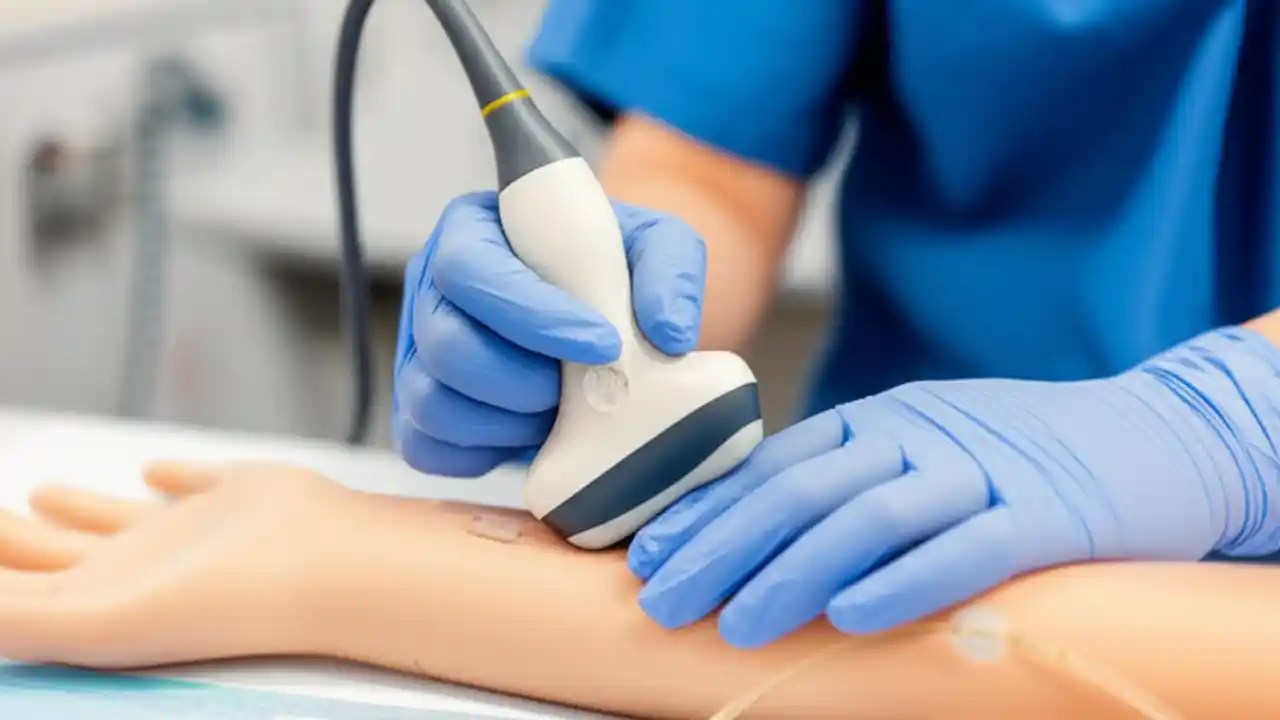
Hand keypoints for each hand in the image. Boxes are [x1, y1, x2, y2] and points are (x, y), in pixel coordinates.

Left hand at [0, 462, 350, 666]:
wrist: (326, 567)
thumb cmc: (223, 601)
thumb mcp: (91, 619)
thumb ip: (13, 616)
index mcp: (98, 600)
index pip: (14, 584)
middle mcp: (138, 572)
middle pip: (52, 553)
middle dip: (7, 536)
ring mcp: (189, 536)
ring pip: (114, 520)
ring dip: (72, 507)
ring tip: (37, 492)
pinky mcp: (237, 498)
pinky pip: (191, 481)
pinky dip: (170, 474)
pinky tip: (153, 469)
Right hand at [392, 192, 706, 476]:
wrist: (601, 322)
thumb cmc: (615, 273)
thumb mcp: (656, 248)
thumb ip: (670, 271)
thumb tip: (668, 333)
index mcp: (473, 232)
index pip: (472, 270)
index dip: (532, 316)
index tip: (602, 345)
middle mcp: (431, 290)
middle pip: (446, 343)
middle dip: (522, 381)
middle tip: (581, 391)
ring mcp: (417, 355)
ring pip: (431, 402)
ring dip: (506, 423)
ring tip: (558, 414)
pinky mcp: (418, 414)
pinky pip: (427, 449)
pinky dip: (483, 454)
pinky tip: (530, 440)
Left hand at [628, 328, 1279, 646]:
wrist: (1158, 434)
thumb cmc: (1025, 455)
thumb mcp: (925, 450)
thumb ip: (854, 482)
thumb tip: (761, 538)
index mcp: (882, 419)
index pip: (775, 467)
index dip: (708, 513)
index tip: (650, 558)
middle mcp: (920, 434)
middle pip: (803, 491)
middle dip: (723, 548)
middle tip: (664, 600)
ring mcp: (982, 470)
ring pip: (870, 517)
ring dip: (794, 573)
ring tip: (736, 624)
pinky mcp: (1046, 515)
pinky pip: (966, 549)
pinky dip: (905, 582)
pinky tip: (852, 618)